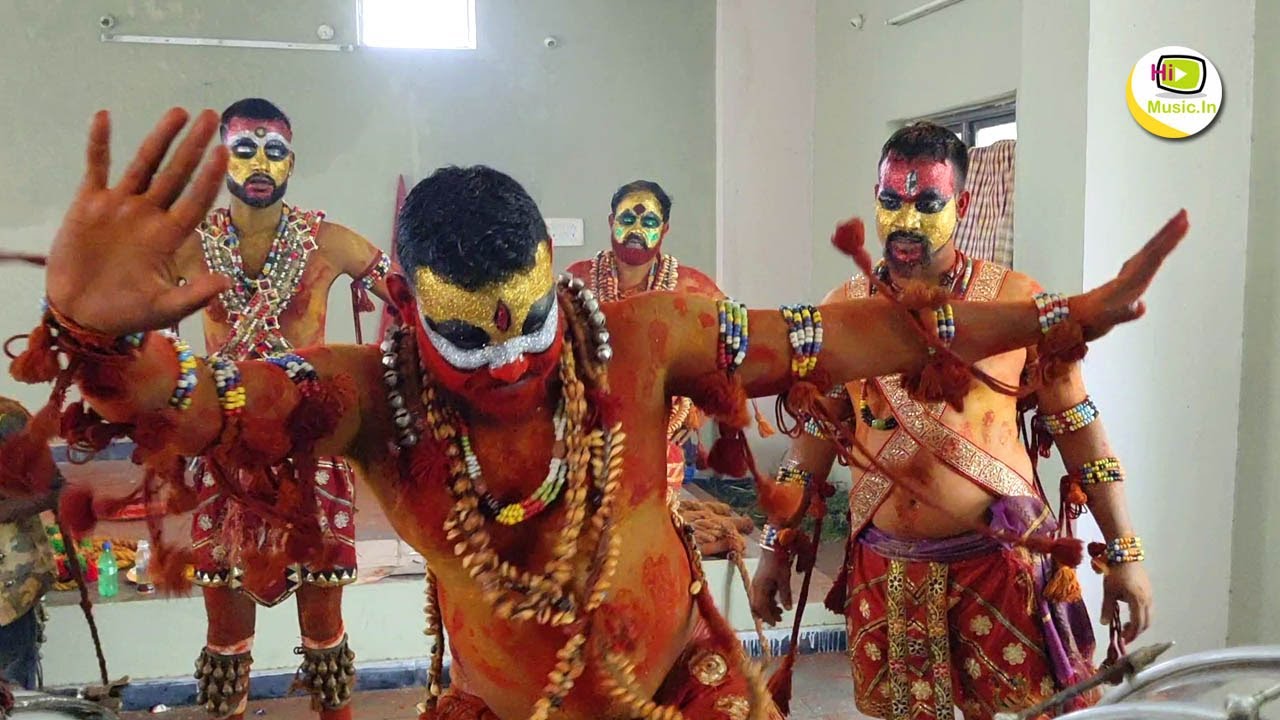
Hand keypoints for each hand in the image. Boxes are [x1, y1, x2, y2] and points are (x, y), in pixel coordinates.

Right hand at [45, 108, 230, 335]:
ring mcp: (120, 206)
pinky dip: (98, 143)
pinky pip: (96, 167)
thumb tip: (226, 282)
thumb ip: (194, 296)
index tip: (224, 153)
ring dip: (160, 138)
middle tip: (212, 117)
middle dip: (194, 146)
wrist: (81, 313)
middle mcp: (149, 215)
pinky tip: (104, 117)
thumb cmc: (126, 313)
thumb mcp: (164, 310)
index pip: (195, 200)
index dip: (209, 178)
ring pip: (144, 164)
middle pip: (176, 173)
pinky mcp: (89, 204)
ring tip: (179, 112)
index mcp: (169, 237)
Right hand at [748, 548, 792, 625]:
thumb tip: (788, 609)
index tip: (776, 623)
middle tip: (779, 619)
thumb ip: (785, 594)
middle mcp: (756, 587)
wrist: (772, 546)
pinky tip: (778, 603)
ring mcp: (758, 584)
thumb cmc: (778, 562)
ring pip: (760, 602)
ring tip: (781, 612)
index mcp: (759, 588)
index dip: (767, 617)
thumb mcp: (784, 578)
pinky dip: (769, 602)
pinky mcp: (761, 581)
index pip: (760, 607)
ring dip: (769, 608)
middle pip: (757, 606)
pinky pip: (763, 596)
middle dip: (767, 615)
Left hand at [1071, 210, 1188, 340]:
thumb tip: (1141, 306)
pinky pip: (1148, 259)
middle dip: (1169, 231)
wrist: (1076, 317)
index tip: (1181, 225)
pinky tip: (1164, 243)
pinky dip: (1158, 249)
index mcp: (1131, 281)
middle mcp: (1131, 274)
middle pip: (1153, 248)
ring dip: (1165, 237)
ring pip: (1151, 251)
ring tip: (1179, 222)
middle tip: (1184, 213)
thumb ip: (1124, 313)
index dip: (1168, 241)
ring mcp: (1130, 275)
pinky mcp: (1130, 278)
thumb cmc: (1092, 318)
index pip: (1154, 256)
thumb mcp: (1108, 318)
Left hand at [1101, 562, 1152, 643]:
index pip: (1138, 624)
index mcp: (1138, 601)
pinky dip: (1141, 615)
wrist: (1125, 553)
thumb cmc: (1116, 571)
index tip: (1123, 641)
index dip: (1131, 635)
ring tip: (1126, 626)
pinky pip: (1148, 608)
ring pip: (1149, 616)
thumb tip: (1104, 623)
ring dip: (1139, 624)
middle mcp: (1148, 600)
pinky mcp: (1149, 590)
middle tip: (1125, 637)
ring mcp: (1150, 595)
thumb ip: (1107, 608)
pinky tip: (1130, 613)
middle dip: (1136, 632)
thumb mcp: (1108, 590)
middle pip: (1146, 623)